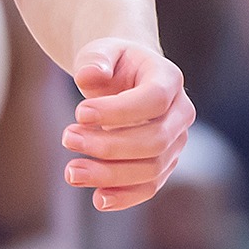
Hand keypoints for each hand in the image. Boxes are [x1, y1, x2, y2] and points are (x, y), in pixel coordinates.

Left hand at [63, 38, 192, 210]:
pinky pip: (150, 187)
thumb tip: (89, 76)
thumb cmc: (113, 63)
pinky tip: (97, 198)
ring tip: (72, 171)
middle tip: (67, 138)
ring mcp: (176, 142)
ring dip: (110, 174)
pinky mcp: (164, 165)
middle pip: (154, 140)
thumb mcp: (101, 50)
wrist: (127, 77)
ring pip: (152, 169)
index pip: (154, 100)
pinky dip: (125, 197)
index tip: (79, 112)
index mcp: (169, 78)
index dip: (118, 111)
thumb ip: (96, 59)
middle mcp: (181, 113)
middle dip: (109, 146)